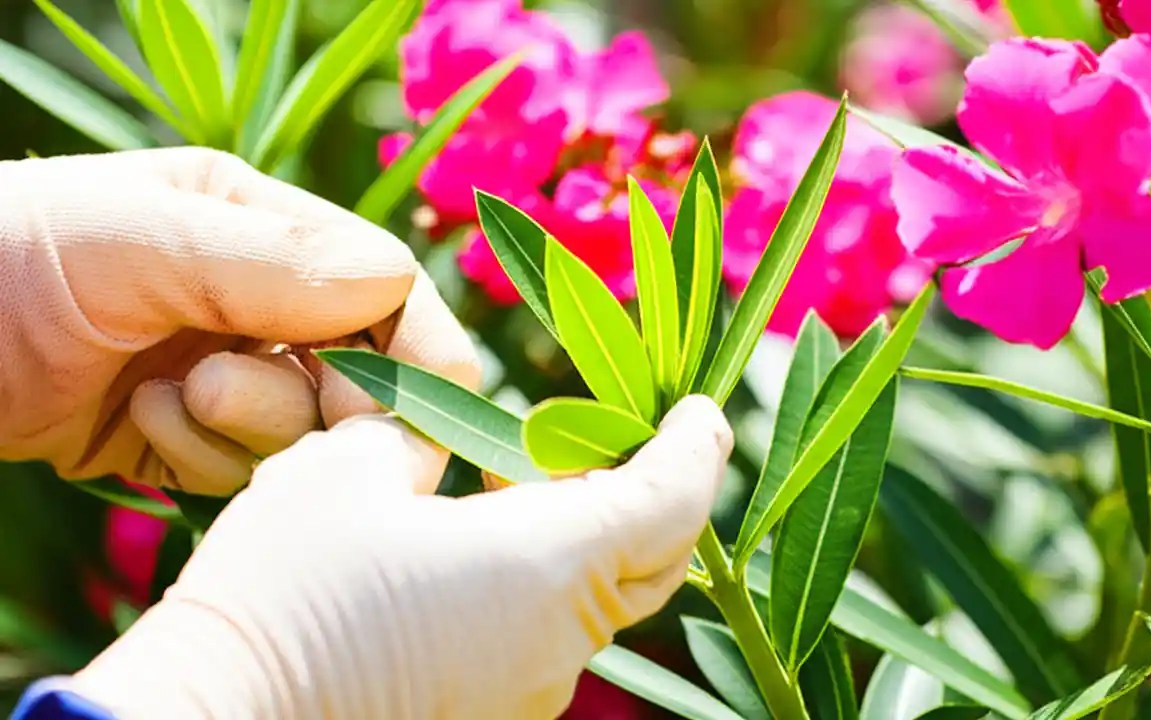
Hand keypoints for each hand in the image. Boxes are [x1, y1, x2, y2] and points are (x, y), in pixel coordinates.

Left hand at [0, 148, 476, 493]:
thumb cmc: (2, 256)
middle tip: (215, 392)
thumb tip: (393, 284)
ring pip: (311, 436)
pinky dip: (201, 462)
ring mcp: (231, 371)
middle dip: (306, 402)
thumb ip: (267, 260)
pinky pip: (248, 473)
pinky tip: (135, 424)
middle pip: (365, 376)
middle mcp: (264, 300)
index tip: (376, 407)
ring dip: (242, 434)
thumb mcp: (131, 237)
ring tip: (157, 402)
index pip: (392, 291)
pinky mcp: (192, 438)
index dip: (408, 354)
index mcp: (268, 227)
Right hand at [70, 396, 731, 719]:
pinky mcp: (490, 713)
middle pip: (656, 558)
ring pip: (602, 603)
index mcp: (545, 564)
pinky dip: (550, 584)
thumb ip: (411, 438)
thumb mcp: (345, 469)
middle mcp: (558, 641)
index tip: (703, 414)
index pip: (669, 499)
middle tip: (639, 439)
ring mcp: (529, 690)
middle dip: (661, 493)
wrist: (215, 717)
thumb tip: (428, 445)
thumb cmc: (285, 586)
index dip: (695, 449)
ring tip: (548, 479)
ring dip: (596, 538)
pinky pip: (551, 638)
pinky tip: (493, 546)